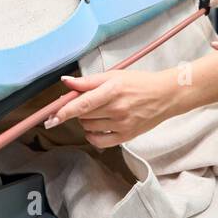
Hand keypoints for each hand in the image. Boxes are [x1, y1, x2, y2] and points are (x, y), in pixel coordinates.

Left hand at [45, 69, 179, 147]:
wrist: (165, 96)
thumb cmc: (139, 83)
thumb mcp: (114, 75)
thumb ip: (88, 81)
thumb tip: (66, 82)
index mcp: (112, 90)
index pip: (82, 104)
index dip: (64, 111)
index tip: (51, 117)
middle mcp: (117, 109)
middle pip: (83, 115)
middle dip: (78, 110)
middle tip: (88, 102)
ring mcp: (122, 124)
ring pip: (89, 127)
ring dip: (86, 121)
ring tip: (98, 111)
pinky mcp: (126, 136)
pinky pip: (100, 142)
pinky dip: (92, 136)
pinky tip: (95, 129)